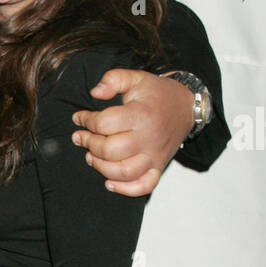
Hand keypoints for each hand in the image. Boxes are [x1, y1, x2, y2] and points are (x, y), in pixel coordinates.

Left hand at [71, 68, 193, 196]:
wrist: (186, 107)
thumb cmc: (158, 94)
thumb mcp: (135, 77)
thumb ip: (113, 79)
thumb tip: (95, 93)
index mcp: (141, 115)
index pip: (105, 123)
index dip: (86, 120)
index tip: (79, 118)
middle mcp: (148, 138)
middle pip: (110, 150)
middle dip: (89, 144)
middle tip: (81, 137)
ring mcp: (154, 156)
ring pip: (123, 172)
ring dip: (101, 167)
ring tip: (91, 157)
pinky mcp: (159, 167)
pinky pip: (143, 186)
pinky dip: (125, 189)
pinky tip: (109, 182)